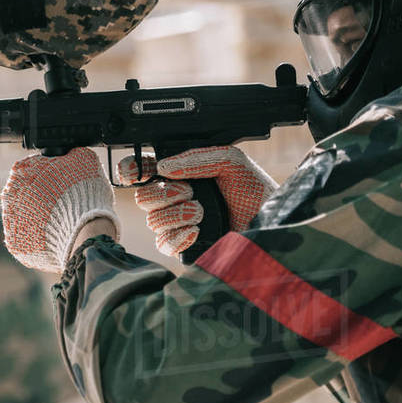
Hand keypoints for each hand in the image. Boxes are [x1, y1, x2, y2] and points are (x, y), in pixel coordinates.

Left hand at [0, 147, 119, 272]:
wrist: (86, 232)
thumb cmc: (84, 193)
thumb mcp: (83, 158)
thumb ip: (70, 154)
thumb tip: (69, 155)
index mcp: (21, 171)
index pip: (31, 169)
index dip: (50, 176)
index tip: (62, 184)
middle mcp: (9, 196)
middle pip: (26, 195)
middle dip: (43, 200)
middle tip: (64, 205)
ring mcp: (9, 222)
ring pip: (25, 218)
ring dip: (40, 220)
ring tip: (62, 222)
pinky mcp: (16, 245)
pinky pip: (27, 240)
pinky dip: (39, 240)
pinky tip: (55, 236)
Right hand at [116, 146, 276, 256]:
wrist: (269, 223)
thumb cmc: (254, 190)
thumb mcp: (231, 161)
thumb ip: (197, 156)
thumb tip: (163, 167)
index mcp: (180, 173)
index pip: (143, 169)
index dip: (131, 170)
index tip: (136, 173)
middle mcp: (174, 198)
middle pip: (143, 197)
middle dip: (164, 193)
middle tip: (190, 192)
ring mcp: (177, 223)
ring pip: (153, 221)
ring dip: (177, 214)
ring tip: (202, 212)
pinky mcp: (183, 246)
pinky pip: (163, 243)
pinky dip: (179, 236)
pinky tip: (197, 231)